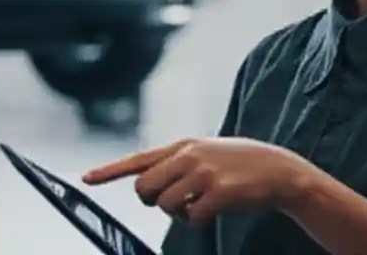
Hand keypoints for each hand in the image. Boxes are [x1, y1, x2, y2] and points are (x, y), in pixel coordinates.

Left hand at [82, 137, 317, 225]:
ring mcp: (204, 173)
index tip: (86, 179)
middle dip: (153, 201)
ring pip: (165, 205)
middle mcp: (189, 155)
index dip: (110, 170)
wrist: (280, 171)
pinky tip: (215, 209)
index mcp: (183, 145)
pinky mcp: (219, 192)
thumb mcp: (206, 152)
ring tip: (201, 202)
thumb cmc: (239, 165)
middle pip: (144, 188)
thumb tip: (147, 184)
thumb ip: (177, 163)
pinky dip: (198, 221)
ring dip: (179, 213)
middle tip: (176, 200)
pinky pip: (191, 218)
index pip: (138, 158)